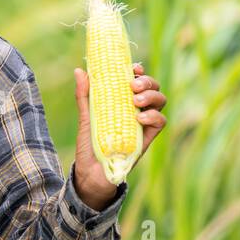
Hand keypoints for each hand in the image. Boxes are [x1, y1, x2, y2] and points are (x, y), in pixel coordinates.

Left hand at [72, 61, 166, 208]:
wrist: (91, 172)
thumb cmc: (89, 144)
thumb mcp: (85, 117)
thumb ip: (84, 94)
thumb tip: (79, 70)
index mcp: (124, 101)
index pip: (137, 81)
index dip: (139, 72)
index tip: (133, 67)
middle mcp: (137, 110)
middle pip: (153, 88)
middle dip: (147, 81)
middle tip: (133, 85)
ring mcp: (144, 123)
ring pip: (160, 102)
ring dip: (151, 96)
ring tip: (136, 100)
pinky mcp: (148, 138)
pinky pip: (160, 122)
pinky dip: (154, 116)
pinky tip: (140, 117)